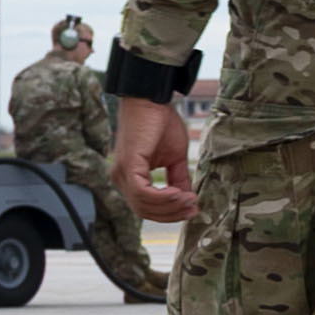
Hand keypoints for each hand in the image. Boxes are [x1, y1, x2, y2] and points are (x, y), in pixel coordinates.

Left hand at [113, 94, 196, 226]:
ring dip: (170, 206)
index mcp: (130, 178)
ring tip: (190, 199)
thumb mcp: (174, 157)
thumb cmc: (160, 122)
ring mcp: (121, 174)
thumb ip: (178, 178)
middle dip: (171, 213)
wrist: (150, 100)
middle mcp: (120, 179)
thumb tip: (188, 198)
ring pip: (143, 205)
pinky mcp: (128, 167)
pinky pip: (143, 193)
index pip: (146, 207)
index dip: (169, 213)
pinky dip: (163, 197)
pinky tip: (179, 193)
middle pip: (144, 211)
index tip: (192, 209)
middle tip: (193, 208)